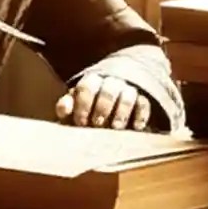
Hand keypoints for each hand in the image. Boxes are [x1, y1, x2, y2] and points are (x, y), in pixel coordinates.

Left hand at [55, 70, 183, 131]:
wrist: (116, 93)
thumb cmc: (90, 104)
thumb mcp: (76, 104)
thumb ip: (67, 105)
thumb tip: (63, 110)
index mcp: (91, 81)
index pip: (87, 87)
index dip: (83, 104)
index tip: (81, 122)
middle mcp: (111, 81)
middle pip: (108, 90)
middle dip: (102, 108)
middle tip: (98, 124)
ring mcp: (128, 88)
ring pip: (127, 95)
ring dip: (121, 111)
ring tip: (115, 127)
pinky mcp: (143, 98)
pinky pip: (144, 103)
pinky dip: (141, 115)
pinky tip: (136, 127)